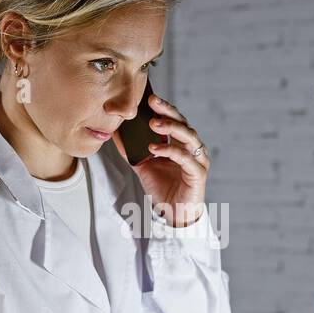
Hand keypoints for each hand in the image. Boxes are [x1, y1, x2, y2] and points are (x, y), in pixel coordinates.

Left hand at [127, 92, 208, 226]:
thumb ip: (131, 149)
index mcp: (181, 143)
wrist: (174, 214)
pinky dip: (170, 151)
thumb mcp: (142, 165)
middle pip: (183, 123)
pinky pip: (186, 159)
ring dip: (171, 128)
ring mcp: (198, 160)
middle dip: (167, 111)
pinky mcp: (198, 174)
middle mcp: (193, 148)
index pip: (175, 119)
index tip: (148, 97)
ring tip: (153, 123)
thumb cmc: (162, 188)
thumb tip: (115, 132)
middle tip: (152, 102)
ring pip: (188, 137)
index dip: (164, 108)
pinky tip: (154, 148)